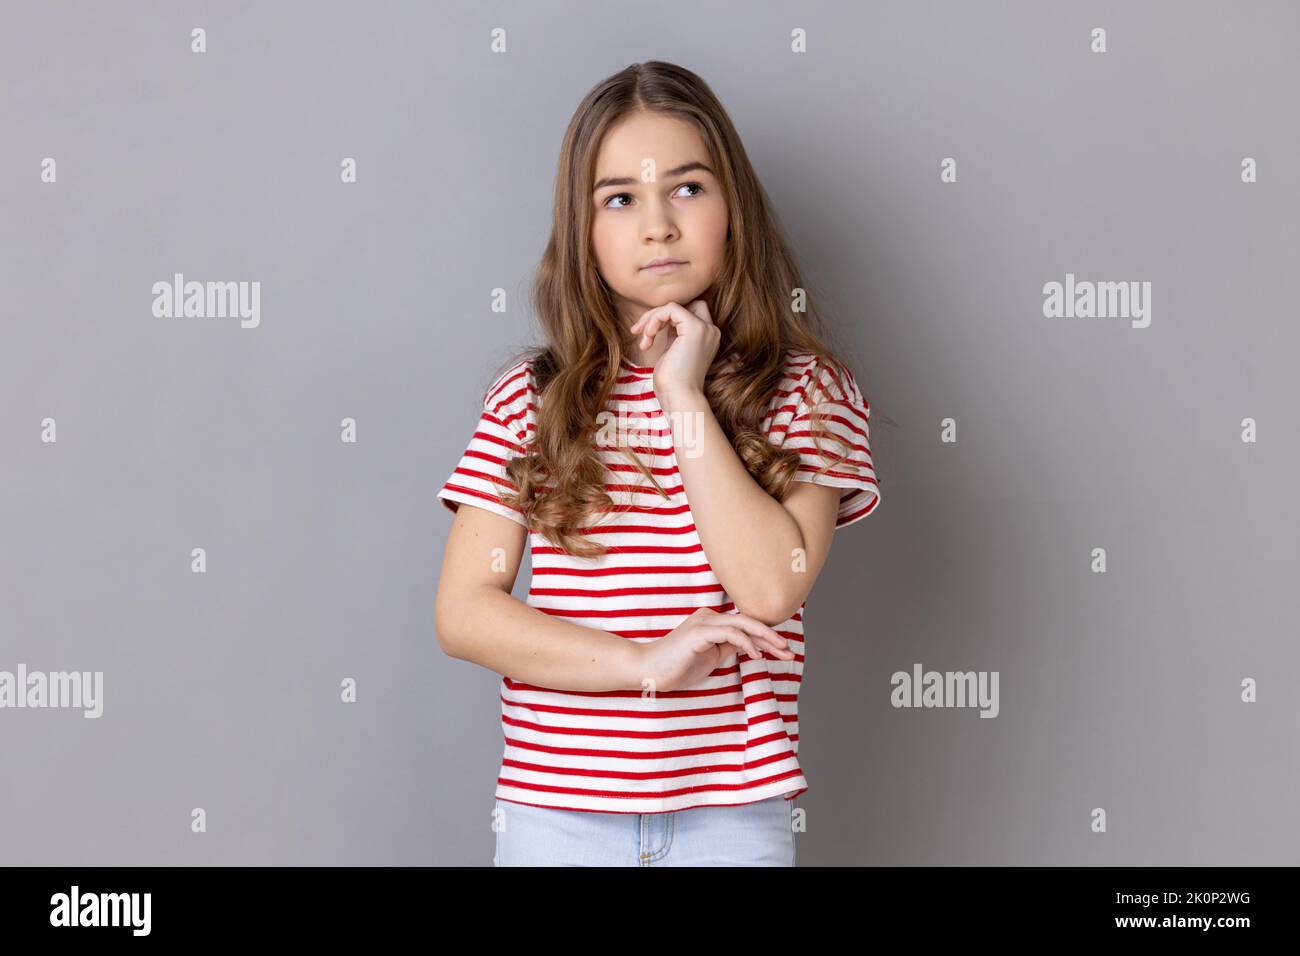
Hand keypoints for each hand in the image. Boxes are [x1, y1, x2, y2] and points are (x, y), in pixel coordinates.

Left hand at [629, 299, 719, 399]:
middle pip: (681, 307)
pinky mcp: (694, 328)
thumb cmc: (672, 384)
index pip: (686, 314)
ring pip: (673, 307)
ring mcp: (704, 328)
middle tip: (638, 331)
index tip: (645, 335)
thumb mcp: (672, 353)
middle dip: (657, 315)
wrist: (679, 397)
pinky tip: (648, 337)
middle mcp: (710, 331)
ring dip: (651, 320)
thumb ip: (672, 336)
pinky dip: (654, 319)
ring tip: (643, 340)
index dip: (664, 320)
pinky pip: (670, 309)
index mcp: (706, 338)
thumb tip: (660, 322)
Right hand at [630, 607, 794, 693]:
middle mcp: (709, 617)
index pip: (746, 627)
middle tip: (789, 650)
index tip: (784, 652)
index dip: (768, 638)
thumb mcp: (711, 658)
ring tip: (781, 651)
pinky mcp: (698, 632)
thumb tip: (753, 646)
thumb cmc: (677, 667)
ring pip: (742, 624)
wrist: (649, 670)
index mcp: (712, 623)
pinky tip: (756, 655)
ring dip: (765, 638)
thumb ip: (729, 648)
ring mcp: (703, 623)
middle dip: (772, 637)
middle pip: (748, 622)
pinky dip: (746, 642)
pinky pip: (729, 633)